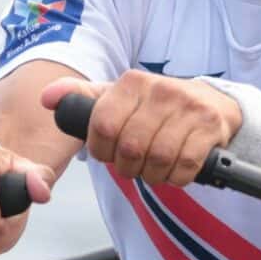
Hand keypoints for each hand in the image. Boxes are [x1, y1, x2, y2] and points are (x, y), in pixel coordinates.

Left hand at [43, 71, 242, 186]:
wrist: (213, 103)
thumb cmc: (157, 107)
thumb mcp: (120, 96)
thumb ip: (82, 97)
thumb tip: (47, 99)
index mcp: (133, 82)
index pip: (102, 125)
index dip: (101, 150)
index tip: (108, 154)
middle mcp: (161, 90)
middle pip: (130, 147)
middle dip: (127, 167)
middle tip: (132, 166)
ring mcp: (189, 108)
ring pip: (158, 158)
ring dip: (152, 175)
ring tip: (153, 169)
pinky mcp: (211, 127)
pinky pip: (185, 166)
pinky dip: (176, 177)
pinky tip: (175, 170)